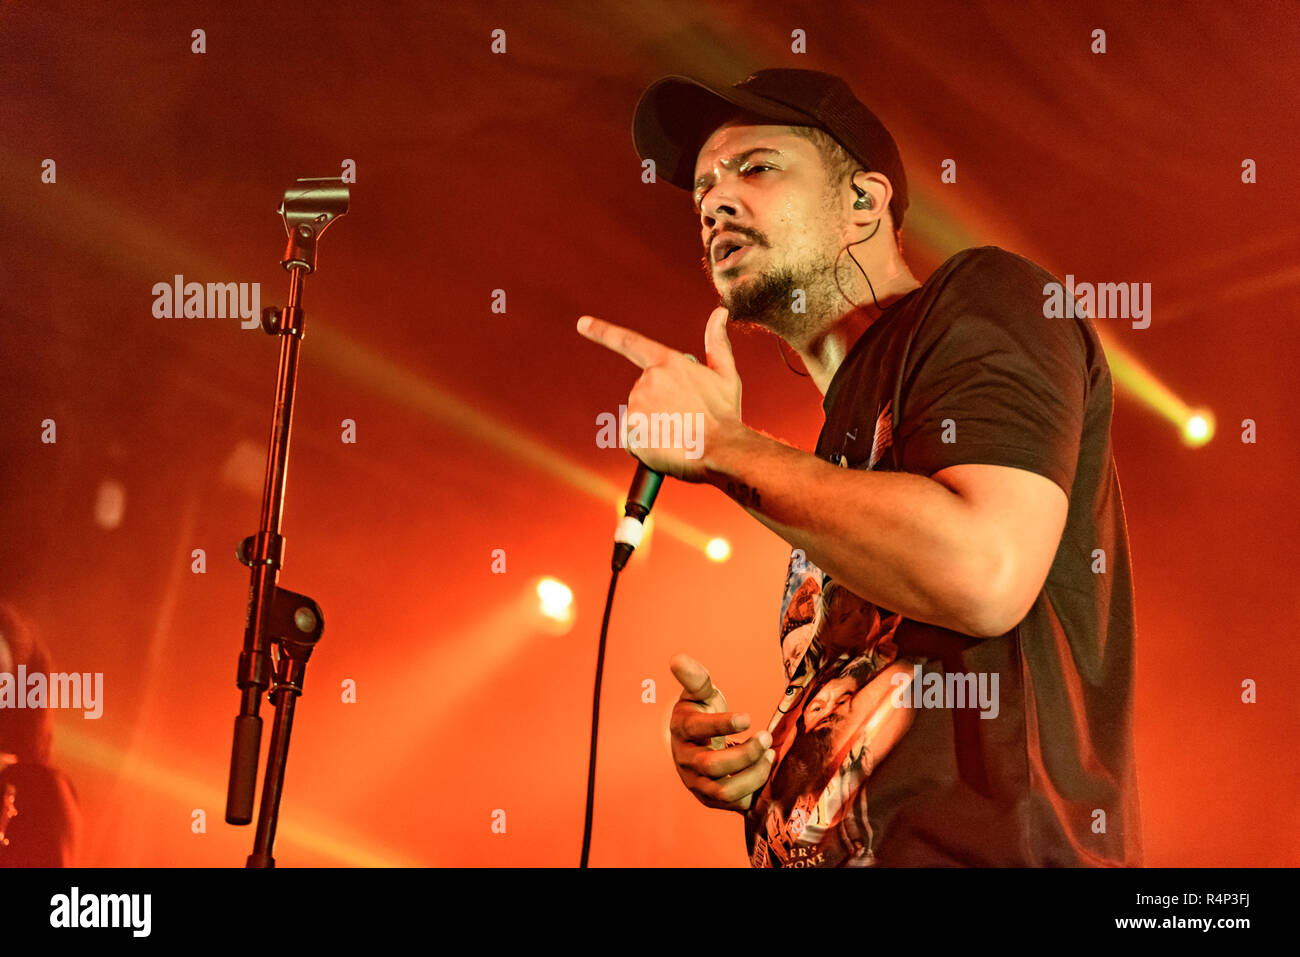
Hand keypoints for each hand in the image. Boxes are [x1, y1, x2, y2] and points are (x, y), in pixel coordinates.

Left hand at [576, 306, 743, 481]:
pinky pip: (632, 440)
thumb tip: (719, 312)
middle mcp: (647, 380)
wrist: (722, 450)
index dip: (603, 332)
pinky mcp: (630, 430)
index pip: (629, 343)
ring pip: (638, 420)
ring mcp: (636, 405)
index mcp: (668, 363)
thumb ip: (717, 343)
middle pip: (642, 396)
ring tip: (678, 434)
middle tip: (684, 420)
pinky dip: (646, 446)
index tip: (583, 324)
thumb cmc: (725, 415)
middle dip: (659, 409)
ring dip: (653, 428)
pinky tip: (666, 446)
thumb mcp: (725, 375)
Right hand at [668, 653, 775, 812]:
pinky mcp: (710, 799)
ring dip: (753, 774)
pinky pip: (734, 804)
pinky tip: (766, 771)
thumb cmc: (702, 713)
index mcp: (680, 728)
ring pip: (724, 790)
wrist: (697, 744)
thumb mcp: (699, 693)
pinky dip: (754, 790)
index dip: (722, 724)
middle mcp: (684, 759)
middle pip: (712, 766)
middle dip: (745, 754)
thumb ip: (694, 677)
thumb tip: (677, 658)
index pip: (697, 729)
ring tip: (770, 755)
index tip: (747, 717)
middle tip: (767, 737)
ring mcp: (696, 783)